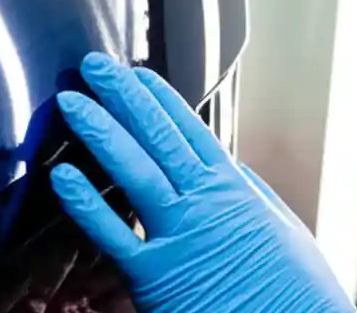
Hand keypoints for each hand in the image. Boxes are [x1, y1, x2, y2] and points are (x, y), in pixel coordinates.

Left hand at [50, 53, 351, 312]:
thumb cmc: (294, 293)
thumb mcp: (281, 231)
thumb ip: (248, 196)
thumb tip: (229, 166)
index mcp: (235, 190)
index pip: (190, 129)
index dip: (158, 97)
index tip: (135, 72)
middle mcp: (206, 203)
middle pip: (157, 137)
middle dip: (123, 97)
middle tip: (94, 66)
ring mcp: (181, 236)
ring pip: (134, 171)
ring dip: (100, 132)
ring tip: (72, 103)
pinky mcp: (158, 276)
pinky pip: (114, 234)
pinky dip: (86, 204)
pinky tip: (62, 178)